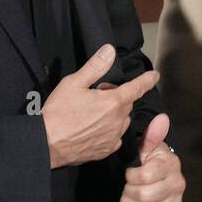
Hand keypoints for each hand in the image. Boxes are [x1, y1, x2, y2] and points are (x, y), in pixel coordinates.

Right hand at [41, 45, 158, 168]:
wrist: (46, 144)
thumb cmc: (58, 112)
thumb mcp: (74, 83)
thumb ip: (95, 66)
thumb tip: (110, 50)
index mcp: (113, 102)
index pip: (137, 87)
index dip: (147, 80)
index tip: (154, 75)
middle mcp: (118, 121)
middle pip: (126, 104)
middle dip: (117, 96)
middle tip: (96, 95)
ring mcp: (113, 137)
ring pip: (122, 121)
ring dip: (114, 114)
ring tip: (92, 113)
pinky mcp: (106, 151)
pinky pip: (115, 137)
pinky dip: (109, 130)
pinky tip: (93, 128)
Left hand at [117, 113, 183, 201]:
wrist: (157, 175)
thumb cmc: (149, 160)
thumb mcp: (148, 146)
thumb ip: (152, 135)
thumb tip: (161, 119)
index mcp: (170, 166)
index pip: (145, 177)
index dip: (131, 176)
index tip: (129, 172)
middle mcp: (177, 185)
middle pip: (144, 197)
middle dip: (128, 192)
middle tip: (125, 187)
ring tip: (126, 198)